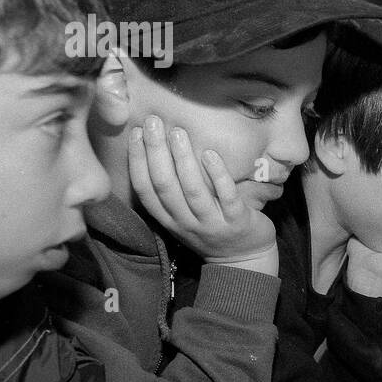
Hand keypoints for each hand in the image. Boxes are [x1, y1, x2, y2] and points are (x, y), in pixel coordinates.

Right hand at [128, 117, 276, 274]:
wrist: (245, 260)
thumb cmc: (212, 229)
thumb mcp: (183, 217)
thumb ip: (171, 193)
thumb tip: (157, 150)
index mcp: (169, 220)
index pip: (145, 190)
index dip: (137, 162)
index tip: (136, 133)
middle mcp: (186, 223)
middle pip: (165, 186)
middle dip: (156, 152)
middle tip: (154, 122)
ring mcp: (212, 224)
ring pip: (193, 191)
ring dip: (183, 160)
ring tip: (178, 132)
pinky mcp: (237, 222)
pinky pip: (226, 197)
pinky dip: (217, 175)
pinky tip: (210, 154)